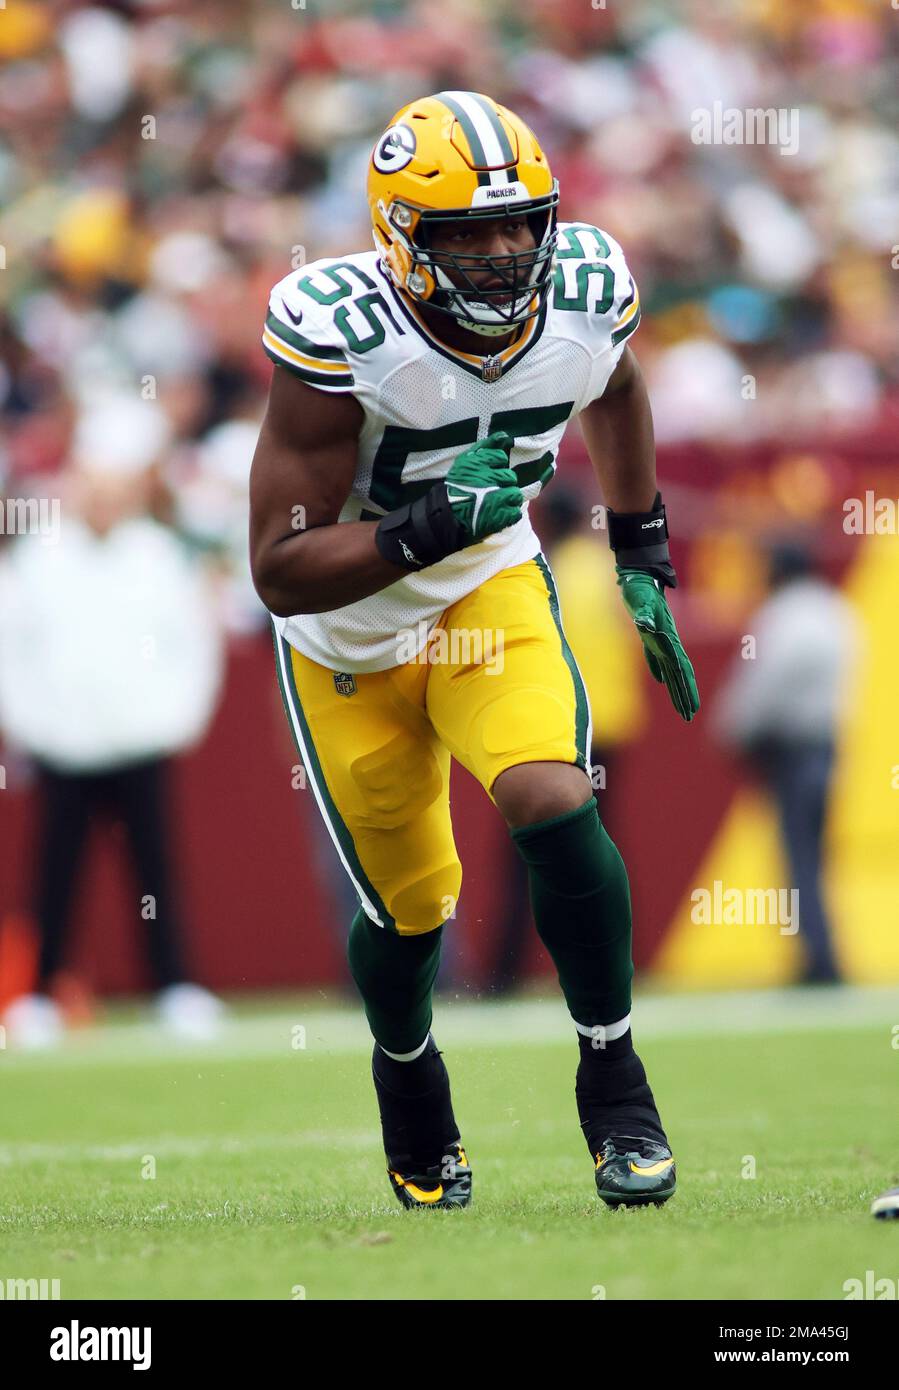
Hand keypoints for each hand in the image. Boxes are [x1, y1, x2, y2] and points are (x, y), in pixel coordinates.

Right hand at [444, 432, 523, 543]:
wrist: (448, 515)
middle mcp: (490, 478)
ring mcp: (498, 498)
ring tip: (497, 503)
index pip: (501, 458)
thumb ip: (485, 446)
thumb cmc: (456, 486)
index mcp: (480, 463)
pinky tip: (498, 514)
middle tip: (492, 489)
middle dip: (503, 483)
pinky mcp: (501, 516)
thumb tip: (503, 435)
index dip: (497, 466)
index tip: (489, 473)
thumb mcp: (465, 461)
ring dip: (508, 499)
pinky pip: (515, 512)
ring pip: (515, 494)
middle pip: (510, 476)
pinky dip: (508, 514)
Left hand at [617, 568, 699, 721]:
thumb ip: (644, 613)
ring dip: (676, 687)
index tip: (691, 706)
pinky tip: (662, 681)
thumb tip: (646, 624)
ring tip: (680, 705)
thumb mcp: (640, 600)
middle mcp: (667, 640)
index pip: (680, 668)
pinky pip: (657, 657)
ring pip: (671, 668)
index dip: (686, 687)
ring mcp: (660, 638)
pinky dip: (659, 670)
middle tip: (688, 716)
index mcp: (668, 637)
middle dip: (685, 695)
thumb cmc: (639, 587)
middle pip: (679, 673)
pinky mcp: (649, 635)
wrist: (639, 574)